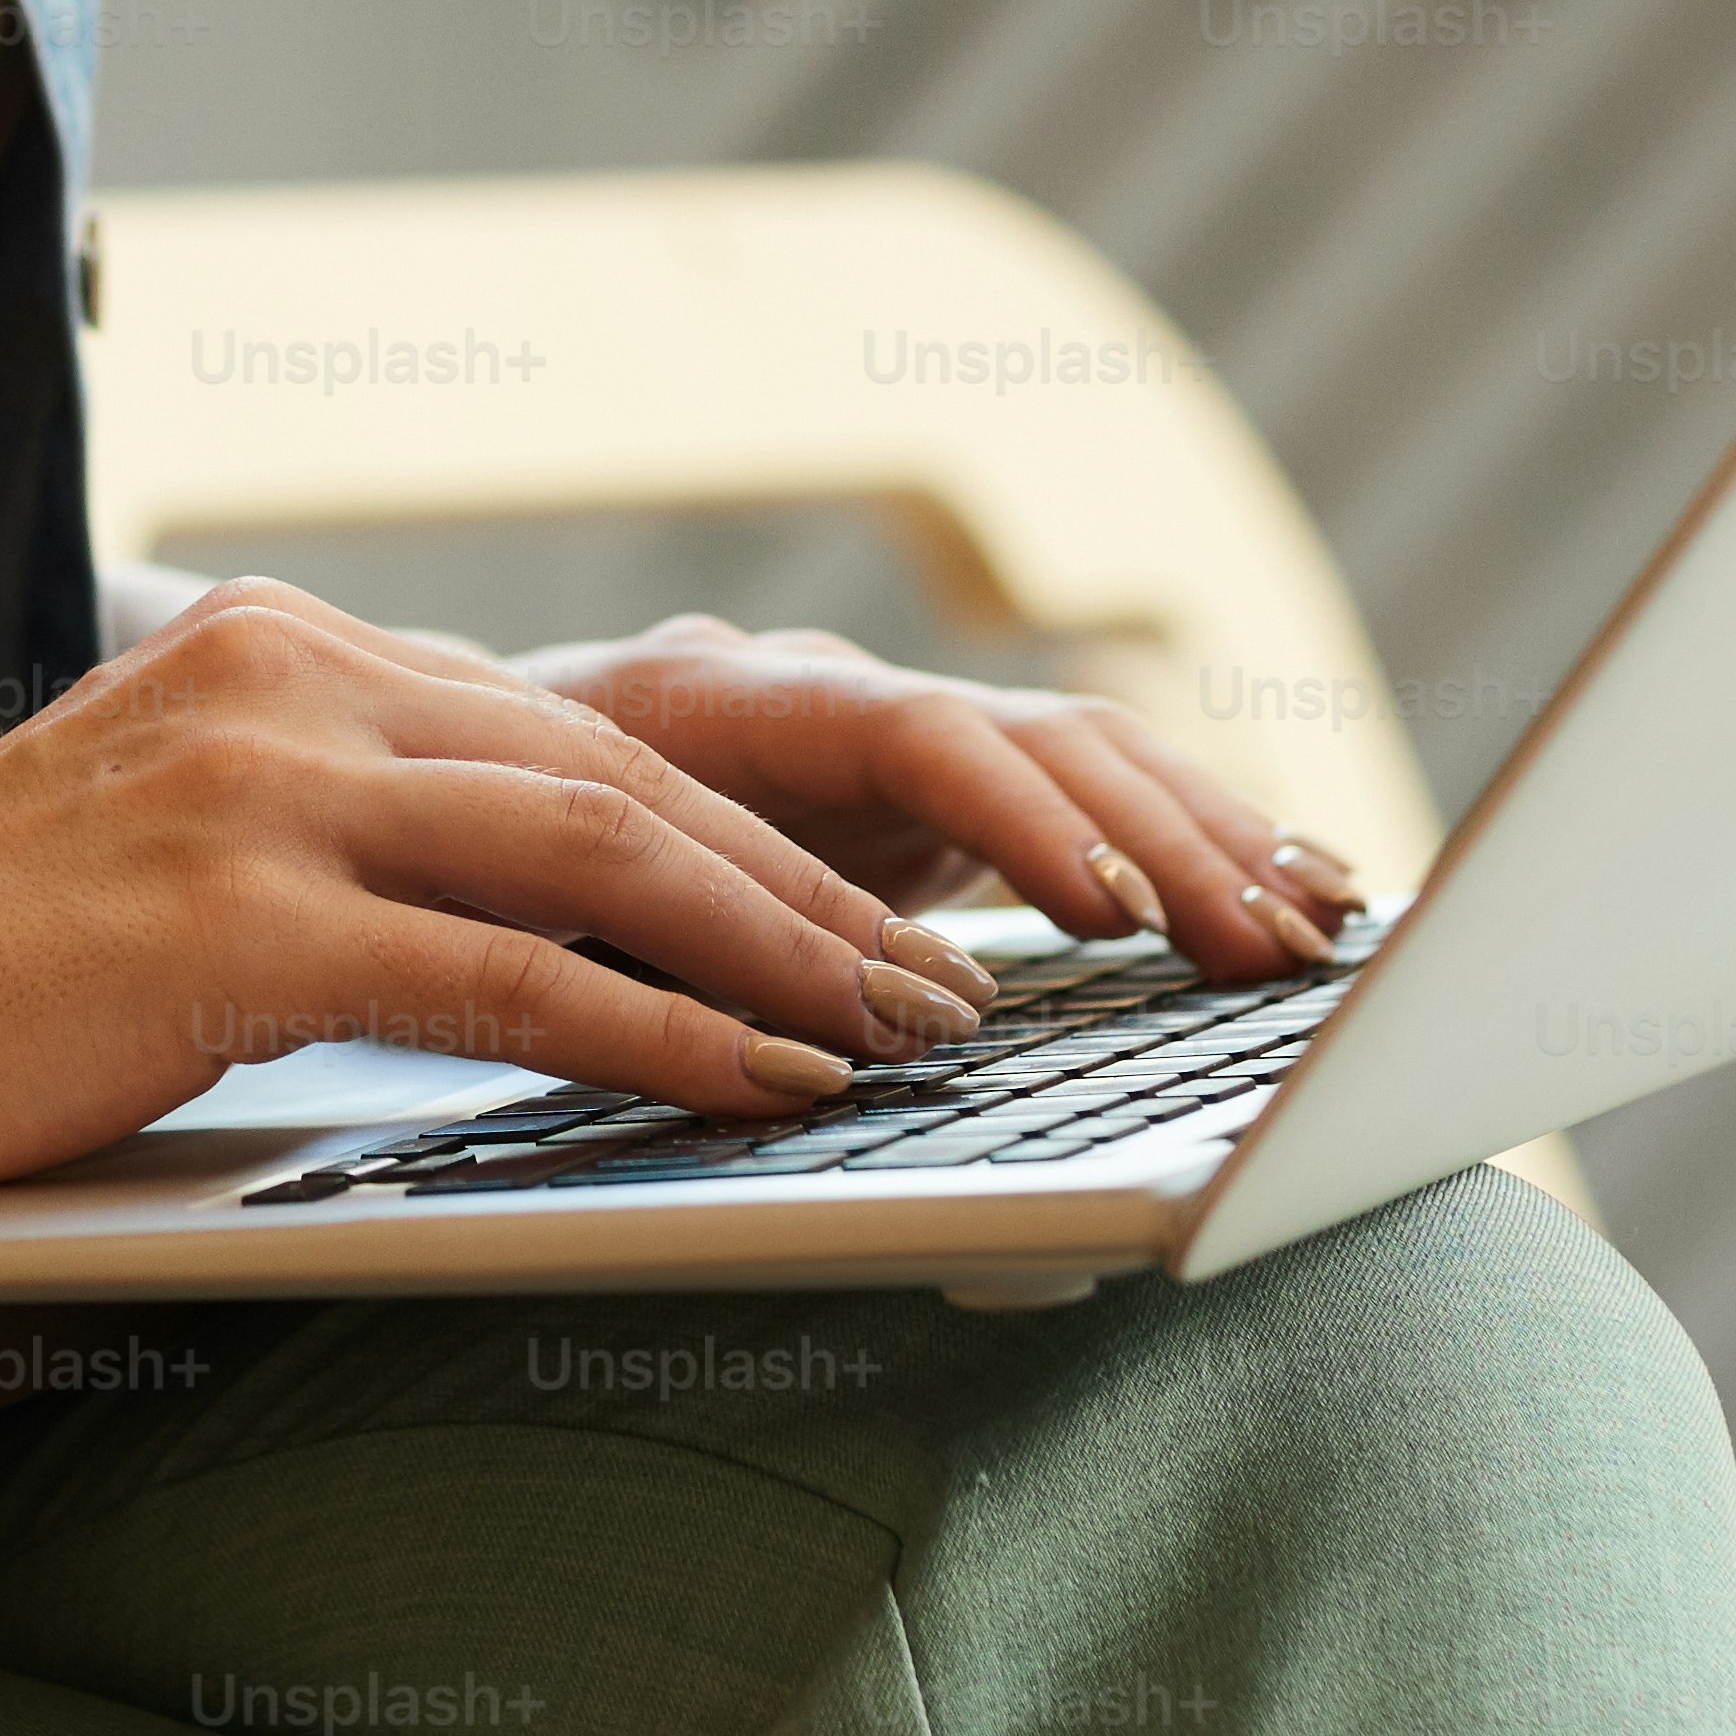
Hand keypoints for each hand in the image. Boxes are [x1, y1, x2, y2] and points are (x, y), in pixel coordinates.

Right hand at [0, 580, 1010, 1202]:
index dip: (743, 842)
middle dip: (806, 899)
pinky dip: (658, 1035)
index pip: (574, 737)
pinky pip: (506, 973)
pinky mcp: (237, 916)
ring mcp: (264, 788)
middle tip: (936, 993)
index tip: (859, 930)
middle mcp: (289, 681)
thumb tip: (519, 913)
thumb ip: (333, 830)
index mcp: (282, 648)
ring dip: (777, 963)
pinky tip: (751, 1091)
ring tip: (894, 1046)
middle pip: (624, 779)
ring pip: (599, 857)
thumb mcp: (176, 841)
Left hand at [506, 612, 1369, 984]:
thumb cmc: (459, 857)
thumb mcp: (525, 907)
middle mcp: (820, 696)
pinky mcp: (921, 792)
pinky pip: (1078, 793)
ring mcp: (883, 736)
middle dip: (1163, 842)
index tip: (1110, 910)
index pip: (914, 736)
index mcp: (719, 700)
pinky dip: (1184, 842)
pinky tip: (1289, 894)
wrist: (419, 779)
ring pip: (1079, 754)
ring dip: (1204, 840)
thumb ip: (652, 955)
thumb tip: (814, 1038)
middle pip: (1031, 738)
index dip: (1021, 822)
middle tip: (1266, 946)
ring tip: (1316, 924)